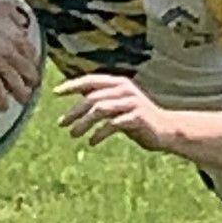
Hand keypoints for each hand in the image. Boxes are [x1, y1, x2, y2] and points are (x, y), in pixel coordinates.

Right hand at [0, 0, 40, 110]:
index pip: (33, 56)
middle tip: (30, 88)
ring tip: (22, 101)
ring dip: (21, 95)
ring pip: (17, 84)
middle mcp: (11, 51)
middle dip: (32, 83)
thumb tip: (23, 20)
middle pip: (29, 72)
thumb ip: (16, 13)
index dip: (34, 65)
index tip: (32, 71)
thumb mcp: (2, 6)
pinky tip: (3, 107)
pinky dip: (1, 100)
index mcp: (18, 37)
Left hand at [56, 74, 172, 149]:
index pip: (91, 80)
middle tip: (62, 124)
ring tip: (73, 135)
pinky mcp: (137, 117)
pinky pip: (113, 124)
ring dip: (84, 123)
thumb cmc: (137, 119)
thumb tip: (78, 95)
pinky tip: (92, 142)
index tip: (55, 92)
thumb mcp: (118, 106)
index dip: (72, 85)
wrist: (166, 130)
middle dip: (75, 111)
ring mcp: (132, 102)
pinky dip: (100, 133)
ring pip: (100, 109)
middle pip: (92, 97)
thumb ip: (102, 99)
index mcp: (118, 83)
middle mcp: (125, 89)